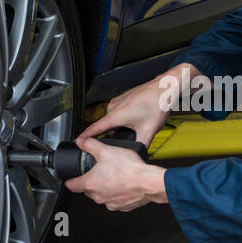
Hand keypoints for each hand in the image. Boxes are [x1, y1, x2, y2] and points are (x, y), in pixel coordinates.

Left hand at [64, 138, 167, 210]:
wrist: (149, 182)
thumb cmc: (130, 169)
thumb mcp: (106, 150)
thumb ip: (90, 144)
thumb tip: (82, 141)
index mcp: (90, 184)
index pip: (71, 185)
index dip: (71, 179)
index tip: (72, 177)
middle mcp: (98, 196)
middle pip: (88, 189)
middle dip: (92, 180)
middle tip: (99, 170)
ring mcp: (110, 203)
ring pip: (102, 195)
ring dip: (105, 187)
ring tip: (115, 175)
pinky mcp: (122, 207)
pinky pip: (115, 200)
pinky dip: (118, 193)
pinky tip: (124, 183)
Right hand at [76, 63, 197, 146]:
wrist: (164, 88)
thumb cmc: (157, 103)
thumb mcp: (150, 130)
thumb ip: (142, 145)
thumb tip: (138, 155)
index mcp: (116, 115)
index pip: (94, 129)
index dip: (84, 137)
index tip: (77, 143)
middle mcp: (113, 107)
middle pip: (106, 127)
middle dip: (113, 135)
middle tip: (127, 138)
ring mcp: (117, 102)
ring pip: (113, 120)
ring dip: (120, 126)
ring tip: (136, 125)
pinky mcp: (122, 99)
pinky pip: (118, 113)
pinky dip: (124, 119)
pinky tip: (137, 118)